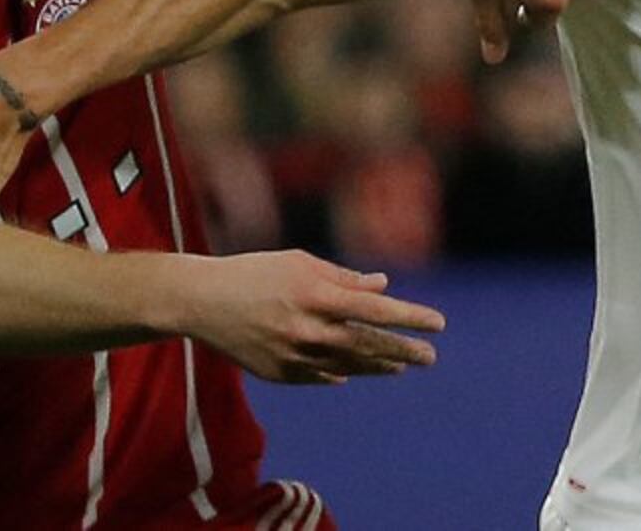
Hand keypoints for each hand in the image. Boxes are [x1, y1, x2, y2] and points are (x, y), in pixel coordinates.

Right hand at [184, 250, 444, 383]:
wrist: (201, 302)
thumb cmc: (255, 272)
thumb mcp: (300, 263)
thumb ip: (344, 279)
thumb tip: (383, 288)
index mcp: (317, 296)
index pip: (377, 311)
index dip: (411, 318)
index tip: (439, 324)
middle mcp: (308, 330)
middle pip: (368, 345)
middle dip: (403, 351)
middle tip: (429, 356)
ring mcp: (293, 357)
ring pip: (348, 366)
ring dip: (378, 366)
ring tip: (400, 365)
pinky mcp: (279, 374)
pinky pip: (319, 376)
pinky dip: (340, 372)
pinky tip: (355, 370)